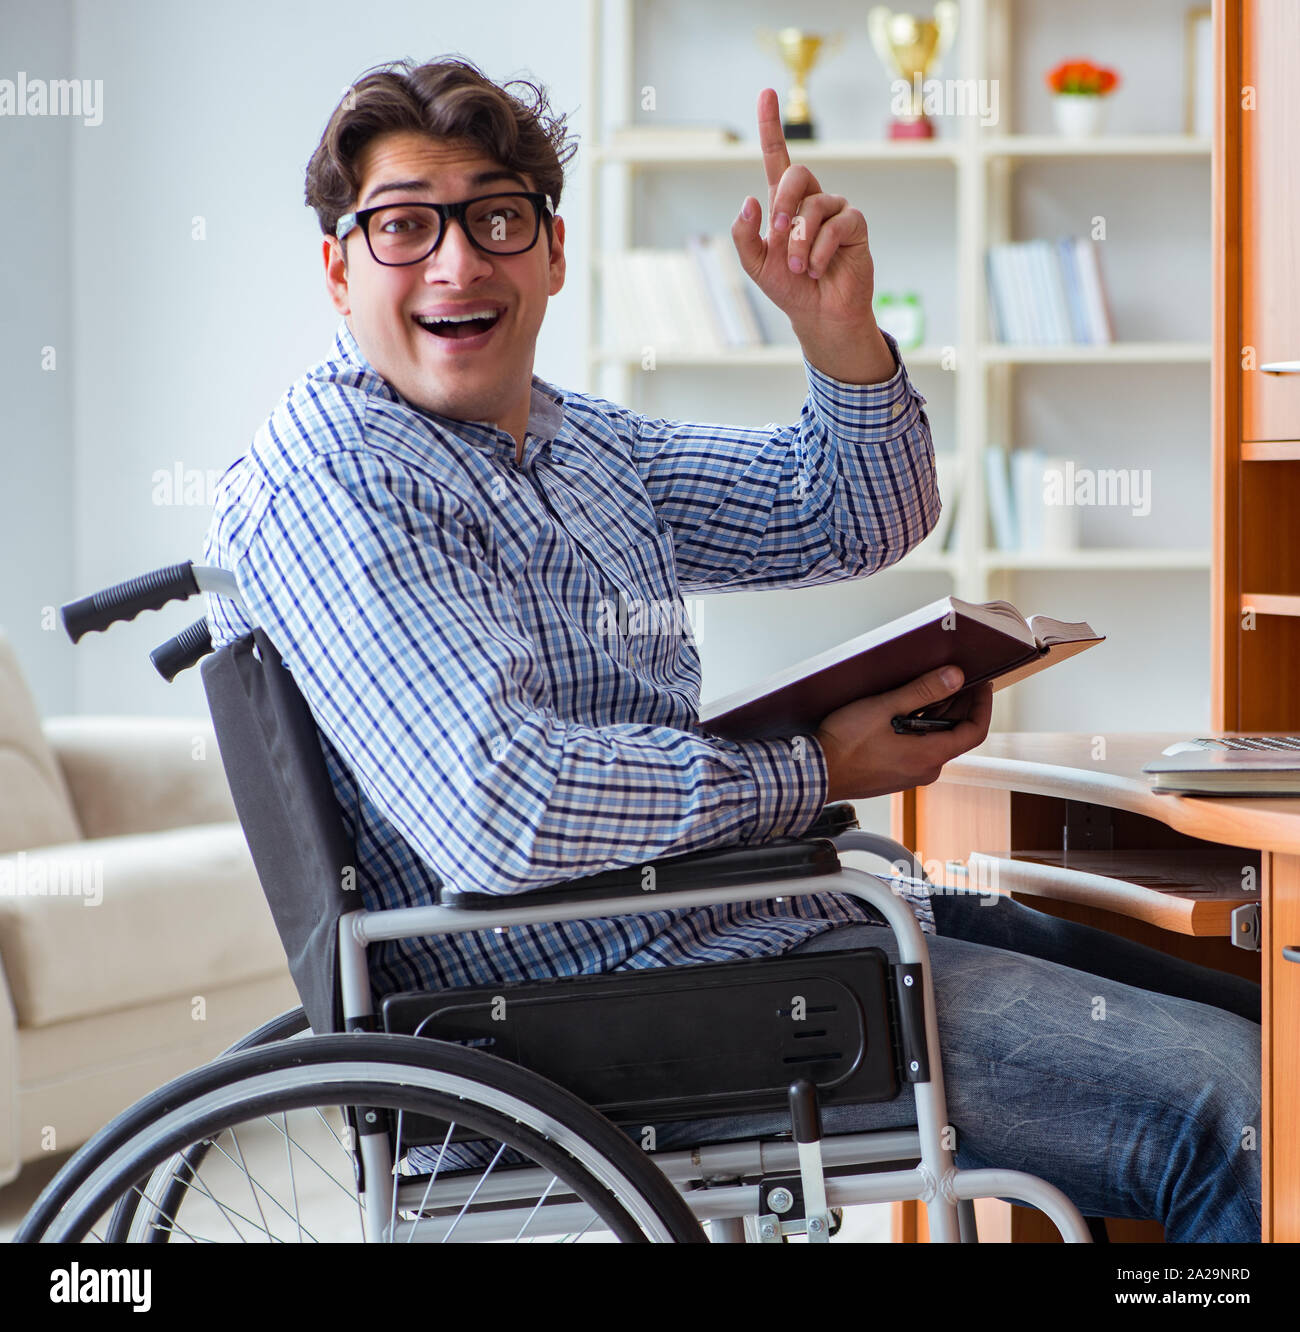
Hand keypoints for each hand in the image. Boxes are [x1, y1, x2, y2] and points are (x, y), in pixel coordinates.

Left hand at [731, 88, 877, 345]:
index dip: (771, 126)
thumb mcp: (755, 265)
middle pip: (797, 173)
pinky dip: (819, 250)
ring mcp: (835, 211)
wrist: (819, 314)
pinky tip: (815, 268)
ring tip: (798, 268)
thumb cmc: (788, 288)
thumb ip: (745, 235)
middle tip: (779, 234)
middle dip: (784, 203)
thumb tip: (749, 200)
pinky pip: (836, 225)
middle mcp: (810, 200)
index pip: (777, 157)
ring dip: (799, 242)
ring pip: (814, 206)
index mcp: (784, 204)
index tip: (766, 93)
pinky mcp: (855, 226)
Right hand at [813, 667, 992, 802]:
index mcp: (930, 756)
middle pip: (955, 734)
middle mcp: (925, 769)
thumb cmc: (845, 744)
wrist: (817, 772)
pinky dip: (921, 727)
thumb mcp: (886, 708)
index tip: (982, 683)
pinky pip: (919, 747)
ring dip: (937, 714)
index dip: (982, 705)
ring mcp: (910, 774)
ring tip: (929, 687)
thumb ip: (923, 691)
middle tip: (955, 677)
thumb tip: (954, 677)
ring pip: (936, 739)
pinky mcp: (896, 773)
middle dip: (959, 704)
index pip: (974, 731)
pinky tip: (907, 710)